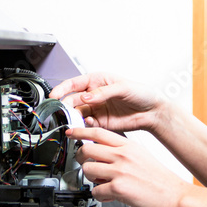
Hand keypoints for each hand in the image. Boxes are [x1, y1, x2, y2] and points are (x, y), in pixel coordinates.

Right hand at [49, 72, 166, 134]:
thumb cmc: (141, 93)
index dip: (62, 89)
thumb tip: (86, 97)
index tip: (54, 95)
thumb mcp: (123, 88)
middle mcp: (94, 95)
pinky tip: (89, 123)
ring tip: (76, 119)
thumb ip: (103, 92)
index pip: (74, 83)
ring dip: (74, 117)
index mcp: (97, 81)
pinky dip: (84, 125)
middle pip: (73, 100)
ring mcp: (96, 109)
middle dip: (67, 105)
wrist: (152, 112)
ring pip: (77, 113)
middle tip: (66, 111)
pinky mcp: (100, 122)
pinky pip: (87, 124)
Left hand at [68, 126, 189, 206]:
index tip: (71, 132)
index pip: (98, 133)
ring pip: (88, 170)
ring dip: (91, 179)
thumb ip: (121, 152)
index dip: (81, 131)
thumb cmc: (159, 179)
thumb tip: (103, 154)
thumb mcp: (141, 156)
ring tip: (102, 183)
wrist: (174, 195)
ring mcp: (119, 171)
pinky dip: (100, 195)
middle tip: (86, 164)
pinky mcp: (118, 188)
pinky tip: (109, 195)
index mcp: (128, 145)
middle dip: (81, 158)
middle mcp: (122, 156)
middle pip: (87, 150)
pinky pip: (95, 190)